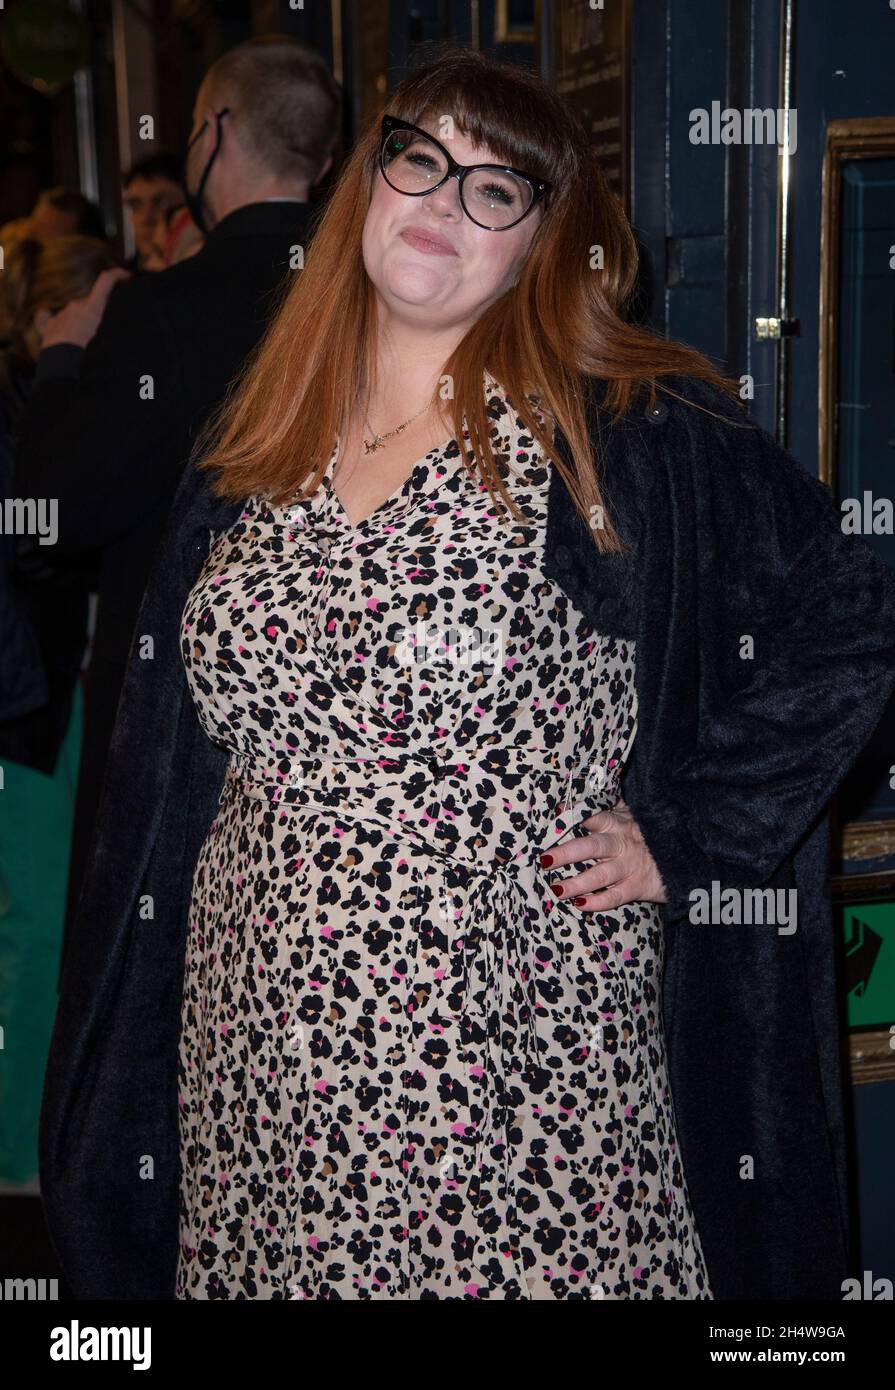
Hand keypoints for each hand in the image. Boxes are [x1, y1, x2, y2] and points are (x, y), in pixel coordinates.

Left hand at [38, 267, 130, 349]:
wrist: (63, 364)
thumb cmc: (88, 354)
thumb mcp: (109, 339)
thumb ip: (114, 324)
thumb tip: (132, 333)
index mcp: (92, 306)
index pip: (106, 280)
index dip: (117, 274)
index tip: (125, 276)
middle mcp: (76, 305)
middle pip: (91, 303)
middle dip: (98, 311)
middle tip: (106, 328)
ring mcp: (62, 315)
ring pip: (75, 313)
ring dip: (82, 322)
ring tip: (85, 342)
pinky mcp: (49, 325)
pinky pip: (50, 318)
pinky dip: (55, 321)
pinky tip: (54, 325)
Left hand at [539, 797, 667, 909]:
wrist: (682, 855)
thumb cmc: (647, 834)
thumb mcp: (631, 814)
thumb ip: (608, 805)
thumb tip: (583, 787)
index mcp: (617, 823)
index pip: (594, 815)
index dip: (575, 814)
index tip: (557, 813)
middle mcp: (621, 844)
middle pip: (592, 847)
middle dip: (567, 853)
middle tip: (544, 860)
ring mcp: (629, 866)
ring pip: (600, 875)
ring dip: (577, 883)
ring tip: (556, 890)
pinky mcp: (637, 887)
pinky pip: (615, 897)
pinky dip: (598, 902)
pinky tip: (580, 905)